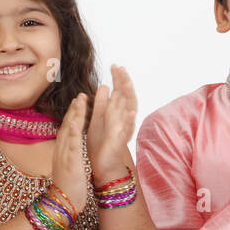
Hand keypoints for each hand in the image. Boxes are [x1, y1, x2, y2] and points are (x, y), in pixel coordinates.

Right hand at [51, 94, 89, 212]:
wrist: (61, 204)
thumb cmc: (66, 188)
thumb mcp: (66, 167)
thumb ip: (67, 156)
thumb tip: (69, 149)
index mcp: (62, 151)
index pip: (67, 129)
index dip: (72, 114)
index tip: (78, 102)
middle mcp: (61, 150)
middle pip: (67, 125)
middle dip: (74, 109)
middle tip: (81, 94)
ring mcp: (64, 155)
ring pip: (69, 131)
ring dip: (74, 115)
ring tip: (80, 101)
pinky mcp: (70, 163)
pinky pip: (72, 145)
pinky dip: (75, 132)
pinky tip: (77, 122)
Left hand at [86, 64, 138, 182]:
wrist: (103, 164)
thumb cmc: (101, 143)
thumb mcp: (98, 119)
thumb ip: (101, 103)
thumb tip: (104, 85)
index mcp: (115, 112)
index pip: (118, 91)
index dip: (117, 79)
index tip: (114, 65)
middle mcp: (121, 118)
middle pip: (125, 97)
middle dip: (124, 82)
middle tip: (121, 68)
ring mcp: (123, 129)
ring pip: (129, 110)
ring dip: (129, 97)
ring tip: (127, 83)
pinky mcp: (121, 141)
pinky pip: (127, 130)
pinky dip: (129, 121)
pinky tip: (131, 112)